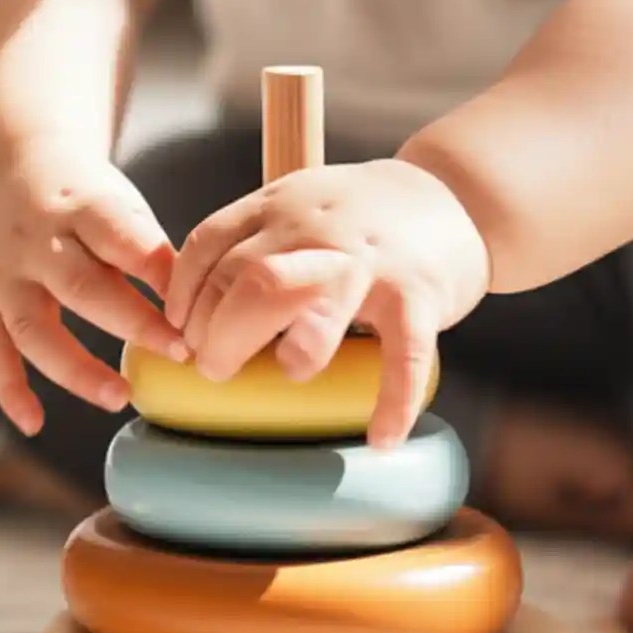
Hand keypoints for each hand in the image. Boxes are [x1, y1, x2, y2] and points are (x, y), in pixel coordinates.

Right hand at [0, 145, 188, 434]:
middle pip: (80, 286)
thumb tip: (201, 310)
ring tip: (120, 398)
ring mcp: (5, 276)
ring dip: (76, 369)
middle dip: (132, 323)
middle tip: (179, 354)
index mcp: (80, 207)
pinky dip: (10, 391)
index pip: (121, 238)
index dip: (159, 274)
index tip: (196, 308)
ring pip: (34, 328)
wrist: (14, 174)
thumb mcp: (121, 206)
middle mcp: (37, 242)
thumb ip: (150, 252)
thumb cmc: (86, 202)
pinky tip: (35, 425)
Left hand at [165, 159, 489, 447]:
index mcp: (276, 208)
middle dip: (218, 334)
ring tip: (291, 373)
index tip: (180, 333)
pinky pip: (403, 354)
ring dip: (292, 353)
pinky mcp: (417, 293)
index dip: (183, 296)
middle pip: (248, 279)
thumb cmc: (357, 220)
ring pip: (313, 306)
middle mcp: (315, 230)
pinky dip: (392, 401)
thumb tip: (189, 321)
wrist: (452, 192)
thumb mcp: (294, 209)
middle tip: (216, 369)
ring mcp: (367, 262)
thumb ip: (248, 247)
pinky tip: (381, 439)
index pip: (207, 246)